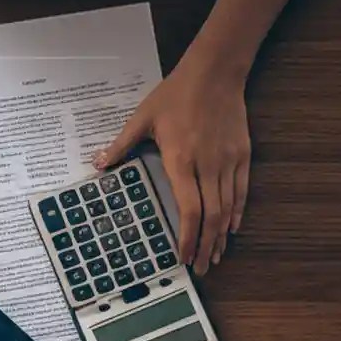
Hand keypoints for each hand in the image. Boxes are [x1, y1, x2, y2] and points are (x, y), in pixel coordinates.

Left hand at [95, 52, 251, 276]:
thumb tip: (98, 163)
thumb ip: (121, 145)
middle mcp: (207, 166)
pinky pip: (240, 191)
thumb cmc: (175, 94)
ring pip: (227, 209)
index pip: (188, 210)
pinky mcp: (242, 155)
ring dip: (220, 236)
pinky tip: (230, 228)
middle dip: (205, 247)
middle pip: (210, 217)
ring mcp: (227, 161)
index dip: (186, 238)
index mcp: (180, 161)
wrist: (214, 72)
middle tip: (200, 268)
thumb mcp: (142, 118)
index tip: (182, 257)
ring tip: (215, 256)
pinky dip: (236, 213)